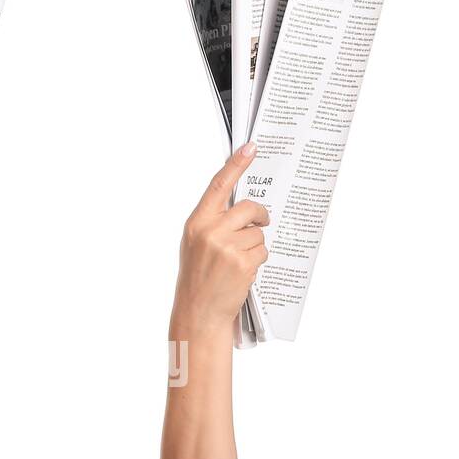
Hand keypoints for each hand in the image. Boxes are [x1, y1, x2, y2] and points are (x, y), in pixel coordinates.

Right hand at [172, 142, 269, 339]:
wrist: (198, 310)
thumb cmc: (197, 277)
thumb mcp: (195, 242)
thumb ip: (213, 222)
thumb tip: (240, 207)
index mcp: (197, 222)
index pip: (219, 185)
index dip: (236, 164)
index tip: (250, 147)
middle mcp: (211, 230)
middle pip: (249, 208)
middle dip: (259, 216)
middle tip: (259, 224)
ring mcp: (228, 246)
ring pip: (259, 233)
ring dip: (255, 245)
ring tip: (238, 261)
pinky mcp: (244, 262)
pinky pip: (263, 250)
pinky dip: (258, 260)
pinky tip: (243, 271)